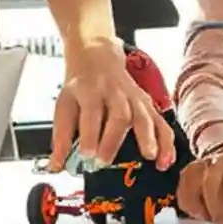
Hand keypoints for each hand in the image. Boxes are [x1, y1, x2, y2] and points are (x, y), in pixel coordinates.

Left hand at [49, 40, 175, 171]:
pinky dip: (166, 141)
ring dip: (148, 137)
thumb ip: (61, 137)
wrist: (96, 56)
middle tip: (105, 162)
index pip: (91, 112)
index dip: (89, 134)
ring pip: (144, 115)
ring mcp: (134, 96)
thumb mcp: (64, 104)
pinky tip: (165, 159)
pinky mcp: (147, 103)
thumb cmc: (81, 86)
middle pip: (119, 114)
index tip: (87, 154)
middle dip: (113, 140)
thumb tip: (57, 166)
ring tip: (150, 157)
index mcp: (90, 90)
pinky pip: (160, 121)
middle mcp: (114, 92)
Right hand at [176, 144, 222, 223]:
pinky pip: (183, 198)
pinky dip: (192, 212)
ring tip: (215, 218)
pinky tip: (205, 212)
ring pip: (192, 193)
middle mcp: (217, 162)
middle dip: (216, 217)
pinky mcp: (184, 174)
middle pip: (210, 188)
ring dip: (203, 214)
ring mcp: (197, 166)